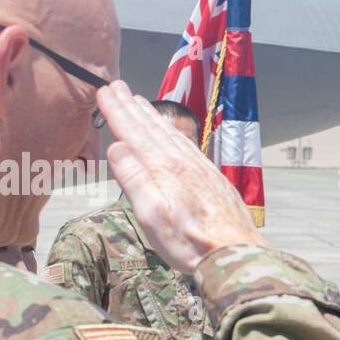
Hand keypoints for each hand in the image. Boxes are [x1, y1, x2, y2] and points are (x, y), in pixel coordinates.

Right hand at [97, 81, 265, 273]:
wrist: (236, 253)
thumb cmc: (191, 242)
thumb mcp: (152, 217)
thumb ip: (135, 180)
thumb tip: (117, 147)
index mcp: (163, 169)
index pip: (133, 133)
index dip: (117, 112)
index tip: (103, 91)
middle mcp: (182, 162)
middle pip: (151, 128)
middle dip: (131, 106)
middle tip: (116, 86)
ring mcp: (199, 168)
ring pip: (170, 133)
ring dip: (152, 116)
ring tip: (139, 101)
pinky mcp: (211, 177)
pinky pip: (186, 144)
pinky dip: (173, 132)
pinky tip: (171, 132)